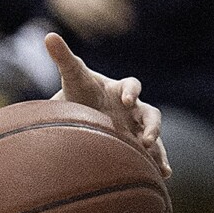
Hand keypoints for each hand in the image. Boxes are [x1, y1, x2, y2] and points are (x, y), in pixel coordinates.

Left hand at [47, 32, 170, 179]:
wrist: (78, 111)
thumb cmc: (77, 91)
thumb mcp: (72, 75)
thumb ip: (63, 56)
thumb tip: (49, 35)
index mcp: (120, 89)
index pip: (132, 85)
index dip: (131, 90)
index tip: (125, 98)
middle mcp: (133, 108)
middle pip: (151, 114)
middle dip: (152, 126)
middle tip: (148, 139)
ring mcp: (135, 126)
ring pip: (154, 136)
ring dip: (160, 150)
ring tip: (164, 169)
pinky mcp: (133, 143)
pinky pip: (150, 153)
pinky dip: (157, 163)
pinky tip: (164, 177)